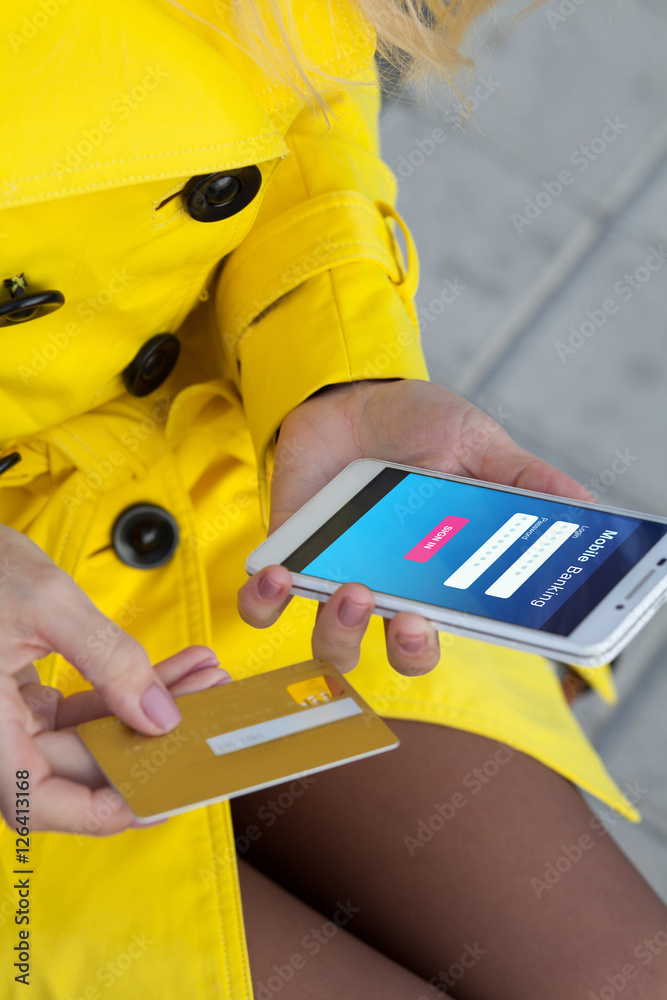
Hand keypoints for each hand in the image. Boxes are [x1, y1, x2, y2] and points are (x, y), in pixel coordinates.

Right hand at [0, 525, 228, 833]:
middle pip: (79, 764)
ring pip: (89, 735)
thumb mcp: (48, 602)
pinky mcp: (21, 696)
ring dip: (150, 710)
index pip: (37, 801)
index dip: (101, 810)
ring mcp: (7, 715)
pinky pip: (82, 707)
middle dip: (151, 740)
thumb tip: (159, 716)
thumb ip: (108, 659)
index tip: (163, 795)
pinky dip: (127, 688)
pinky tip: (176, 670)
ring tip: (206, 683)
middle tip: (210, 714)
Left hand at [238, 378, 593, 676]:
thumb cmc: (416, 424)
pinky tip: (278, 575)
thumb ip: (522, 478)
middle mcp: (386, 587)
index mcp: (435, 575)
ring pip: (329, 646)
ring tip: (348, 589)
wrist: (348, 394)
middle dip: (401, 651)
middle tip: (406, 618)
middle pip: (391, 656)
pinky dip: (265, 603)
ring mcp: (333, 576)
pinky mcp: (288, 559)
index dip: (438, 645)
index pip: (443, 633)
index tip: (435, 625)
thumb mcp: (476, 443)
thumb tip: (583, 507)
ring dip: (336, 633)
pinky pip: (264, 606)